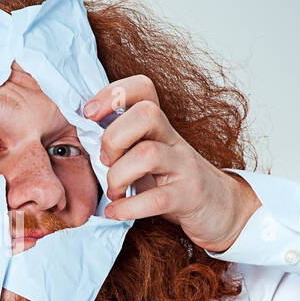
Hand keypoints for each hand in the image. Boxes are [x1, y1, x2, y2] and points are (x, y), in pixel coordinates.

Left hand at [82, 75, 260, 253]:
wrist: (221, 209)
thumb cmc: (173, 181)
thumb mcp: (148, 155)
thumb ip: (122, 143)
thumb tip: (78, 136)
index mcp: (159, 127)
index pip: (143, 88)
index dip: (112, 93)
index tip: (89, 114)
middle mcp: (173, 139)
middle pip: (146, 113)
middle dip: (113, 138)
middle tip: (105, 162)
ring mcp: (184, 166)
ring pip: (148, 154)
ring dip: (118, 176)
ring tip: (113, 192)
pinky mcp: (189, 196)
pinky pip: (156, 198)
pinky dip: (128, 207)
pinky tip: (115, 212)